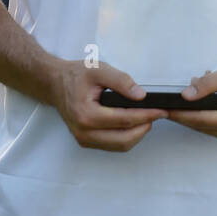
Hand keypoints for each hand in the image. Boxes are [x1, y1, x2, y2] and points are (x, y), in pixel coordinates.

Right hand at [49, 58, 165, 150]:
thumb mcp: (99, 70)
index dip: (146, 115)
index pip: (124, 120)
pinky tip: (134, 123)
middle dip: (144, 127)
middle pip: (124, 139)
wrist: (55, 84)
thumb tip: (141, 96)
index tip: (161, 110)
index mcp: (86, 114)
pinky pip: (113, 145)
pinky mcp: (86, 141)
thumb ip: (121, 81)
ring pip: (120, 146)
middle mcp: (83, 131)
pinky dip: (127, 137)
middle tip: (157, 114)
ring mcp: (84, 139)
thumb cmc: (76, 76)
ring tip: (147, 117)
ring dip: (137, 134)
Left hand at [166, 61, 216, 144]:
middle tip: (169, 103)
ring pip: (205, 129)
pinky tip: (201, 105)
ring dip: (194, 115)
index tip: (165, 109)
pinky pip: (213, 129)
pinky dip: (205, 117)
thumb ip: (206, 85)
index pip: (200, 119)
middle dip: (184, 114)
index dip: (180, 114)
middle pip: (200, 126)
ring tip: (187, 98)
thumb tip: (185, 96)